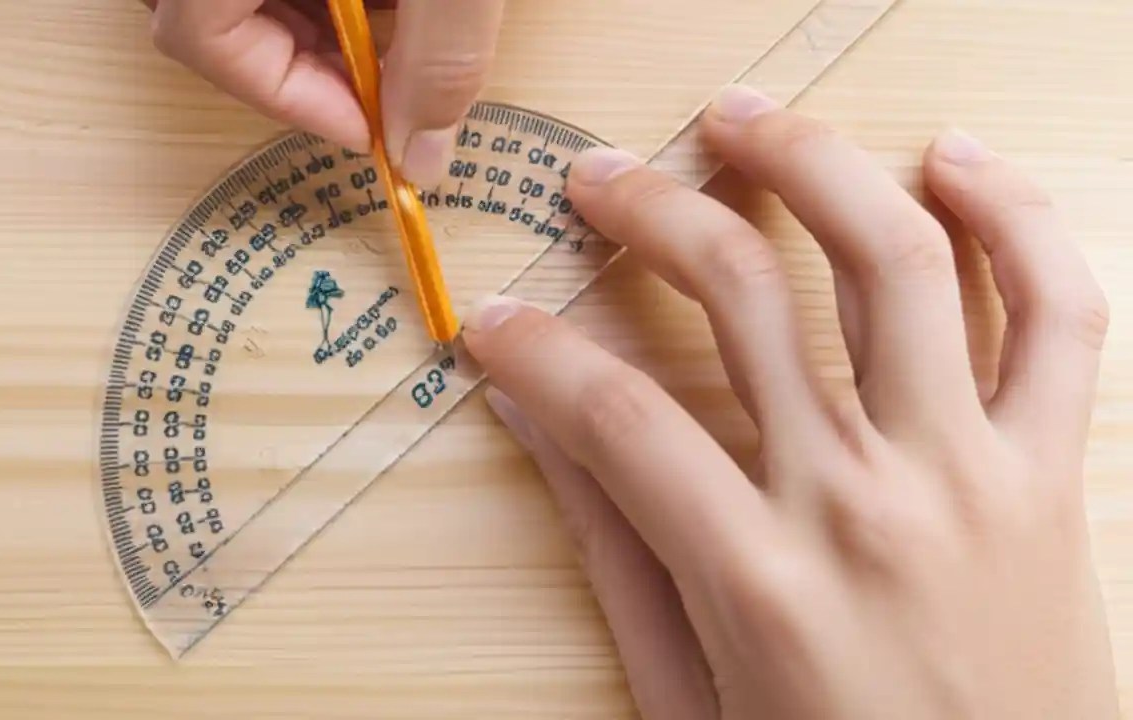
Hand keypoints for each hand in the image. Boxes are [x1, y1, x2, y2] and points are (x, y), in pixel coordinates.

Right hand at [143, 0, 503, 185]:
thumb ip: (441, 57)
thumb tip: (422, 157)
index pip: (202, 36)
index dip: (287, 95)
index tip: (367, 126)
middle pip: (216, 21)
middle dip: (305, 68)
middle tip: (379, 90)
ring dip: (326, 34)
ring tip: (407, 30)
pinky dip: (340, 1)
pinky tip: (401, 3)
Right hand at [464, 85, 1119, 718]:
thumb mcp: (693, 696)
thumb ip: (619, 558)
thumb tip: (542, 431)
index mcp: (762, 582)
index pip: (619, 418)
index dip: (538, 352)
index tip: (494, 319)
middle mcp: (865, 504)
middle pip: (741, 297)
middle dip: (649, 214)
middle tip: (599, 179)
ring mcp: (969, 475)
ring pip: (895, 263)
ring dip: (810, 166)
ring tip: (745, 120)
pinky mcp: (1047, 471)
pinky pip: (1058, 312)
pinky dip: (1015, 216)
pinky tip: (950, 162)